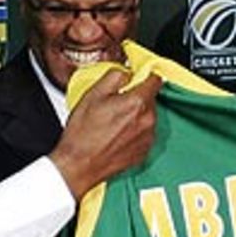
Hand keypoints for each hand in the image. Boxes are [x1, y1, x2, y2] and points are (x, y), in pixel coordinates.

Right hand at [49, 69, 160, 199]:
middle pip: (150, 99)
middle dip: (136, 98)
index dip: (145, 75)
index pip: (155, 79)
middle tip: (115, 103)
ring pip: (148, 117)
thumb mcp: (93, 94)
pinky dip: (134, 132)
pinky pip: (144, 134)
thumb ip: (115, 76)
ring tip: (113, 122)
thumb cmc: (84, 134)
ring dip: (135, 115)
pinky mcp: (144, 152)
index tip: (137, 77)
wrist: (80, 165)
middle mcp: (147, 120)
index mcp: (137, 103)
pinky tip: (116, 135)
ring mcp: (148, 138)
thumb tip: (126, 72)